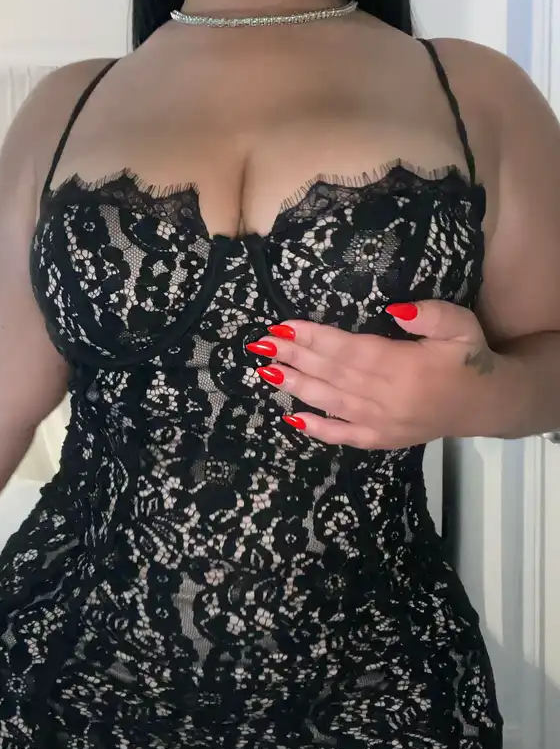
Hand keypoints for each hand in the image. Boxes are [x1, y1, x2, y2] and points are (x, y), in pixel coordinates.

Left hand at [247, 301, 516, 448]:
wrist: (486, 404)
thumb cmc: (468, 358)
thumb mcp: (461, 326)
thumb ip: (430, 315)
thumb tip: (394, 309)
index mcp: (405, 367)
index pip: (349, 350)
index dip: (314, 339)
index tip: (284, 327)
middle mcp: (388, 397)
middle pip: (333, 374)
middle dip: (295, 358)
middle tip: (262, 344)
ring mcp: (382, 422)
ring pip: (332, 402)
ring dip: (297, 387)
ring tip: (267, 372)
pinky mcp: (382, 439)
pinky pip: (345, 436)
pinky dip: (319, 429)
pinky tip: (293, 419)